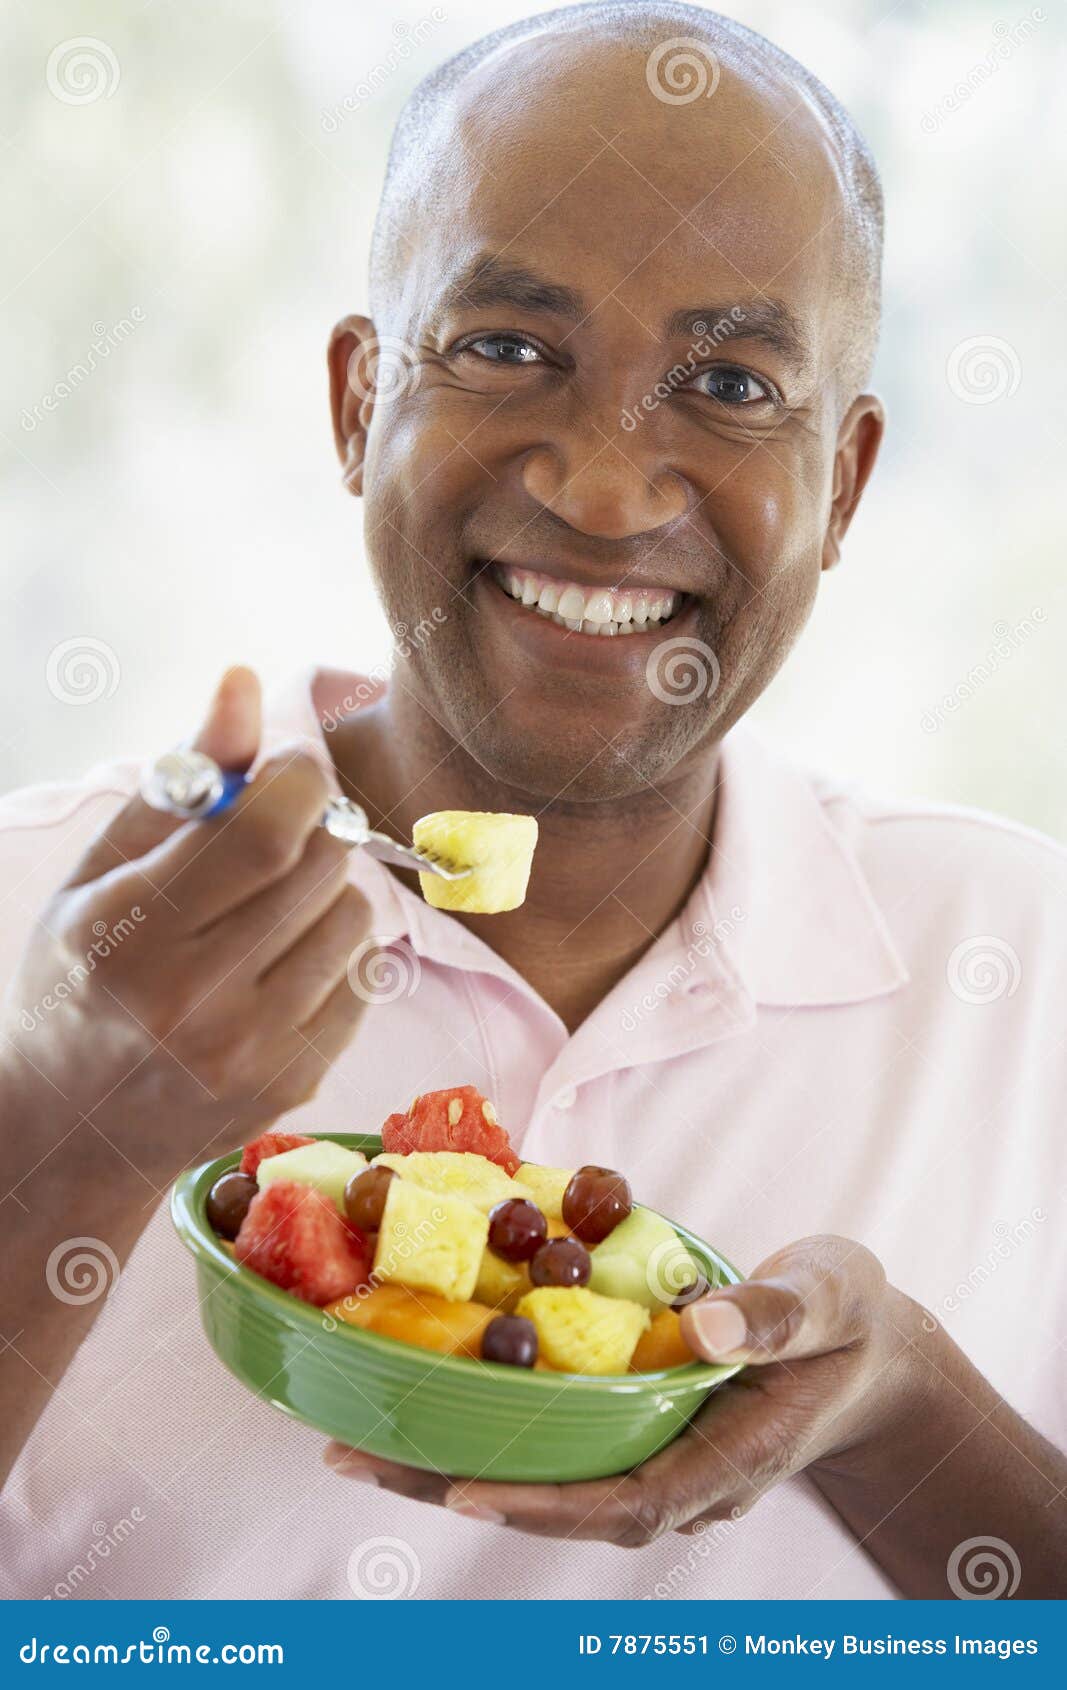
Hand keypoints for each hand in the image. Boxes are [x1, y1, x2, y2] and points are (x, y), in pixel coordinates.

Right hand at [1, 666, 370, 1184]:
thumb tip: (243, 681)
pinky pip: (364, 975)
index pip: (265, 836)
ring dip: (328, 891)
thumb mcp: (102, 871)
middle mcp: (193, 1003)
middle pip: (322, 866)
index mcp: (131, 935)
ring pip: (356, 917)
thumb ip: (179, 779)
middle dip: (315, 827)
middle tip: (280, 833)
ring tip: (270, 909)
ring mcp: (251, 1052)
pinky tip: (280, 966)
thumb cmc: (83, 977)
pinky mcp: (295, 1082)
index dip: (299, 781)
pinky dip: (335, 951)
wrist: (75, 1127)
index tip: (291, 770)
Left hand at [325, 1235, 914, 1544]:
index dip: (546, 1505)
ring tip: (353, 1435)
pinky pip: (551, 1438)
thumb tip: (710, 1324)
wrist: (860, 1351)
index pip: (628, 1502)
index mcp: (726, 1456)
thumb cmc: (850, 1322)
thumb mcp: (835, 1297)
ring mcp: (651, 1454)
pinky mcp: (631, 1426)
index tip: (466, 1490)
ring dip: (449, 1459)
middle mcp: (676, 1472)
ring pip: (541, 1476)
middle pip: (558, 1500)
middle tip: (353, 1454)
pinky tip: (425, 1393)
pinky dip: (486, 1422)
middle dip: (455, 1483)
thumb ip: (781, 1313)